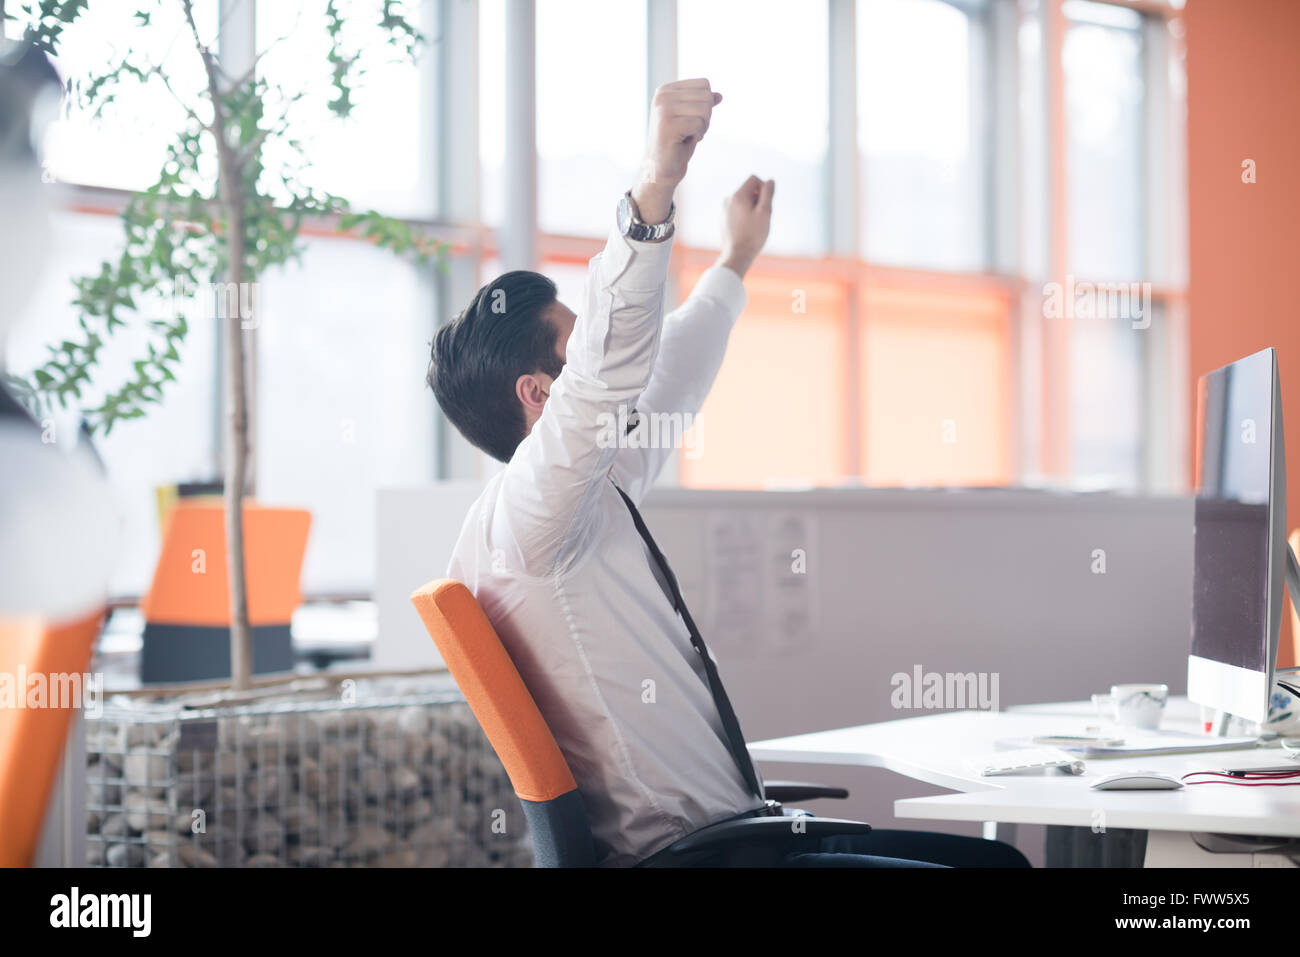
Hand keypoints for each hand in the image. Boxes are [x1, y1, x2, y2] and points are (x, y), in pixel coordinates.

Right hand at [631, 78, 721, 223]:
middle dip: (706, 117)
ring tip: (687, 136)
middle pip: (706, 96)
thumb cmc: (677, 144)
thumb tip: (719, 95)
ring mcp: (663, 109)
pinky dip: (698, 136)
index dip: (706, 105)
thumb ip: (702, 105)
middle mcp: (662, 96)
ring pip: (705, 109)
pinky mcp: (667, 125)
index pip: (704, 84)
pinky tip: (683, 142)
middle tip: (691, 131)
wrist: (661, 169)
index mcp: (666, 90)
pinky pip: (699, 124)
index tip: (691, 120)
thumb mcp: (691, 119)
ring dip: (703, 127)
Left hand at [717, 175, 773, 277]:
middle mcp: (728, 200)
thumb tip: (770, 181)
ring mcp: (724, 209)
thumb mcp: (765, 212)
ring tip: (755, 224)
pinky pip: (737, 210)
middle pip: (748, 190)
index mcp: (738, 196)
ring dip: (752, 208)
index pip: (753, 179)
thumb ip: (768, 193)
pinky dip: (745, 215)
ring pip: (743, 201)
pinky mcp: (724, 218)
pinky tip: (747, 229)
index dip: (764, 188)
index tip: (766, 203)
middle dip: (758, 199)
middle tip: (762, 216)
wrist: (737, 254)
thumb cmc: (753, 235)